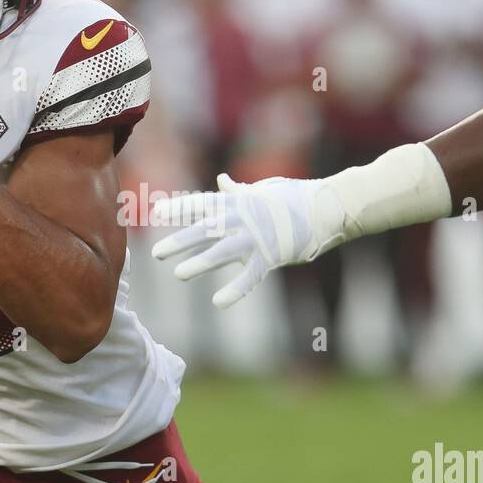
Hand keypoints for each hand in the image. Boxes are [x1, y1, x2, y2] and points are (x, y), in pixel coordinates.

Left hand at [150, 173, 345, 308]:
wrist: (326, 208)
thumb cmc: (294, 198)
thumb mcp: (262, 189)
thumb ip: (237, 191)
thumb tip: (221, 180)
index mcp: (238, 202)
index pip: (202, 204)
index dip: (179, 208)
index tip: (156, 212)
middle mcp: (243, 218)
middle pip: (205, 230)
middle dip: (179, 241)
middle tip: (156, 253)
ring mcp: (257, 238)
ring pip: (223, 251)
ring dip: (200, 263)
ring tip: (179, 274)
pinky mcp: (272, 256)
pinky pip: (250, 275)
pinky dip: (235, 289)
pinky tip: (218, 302)